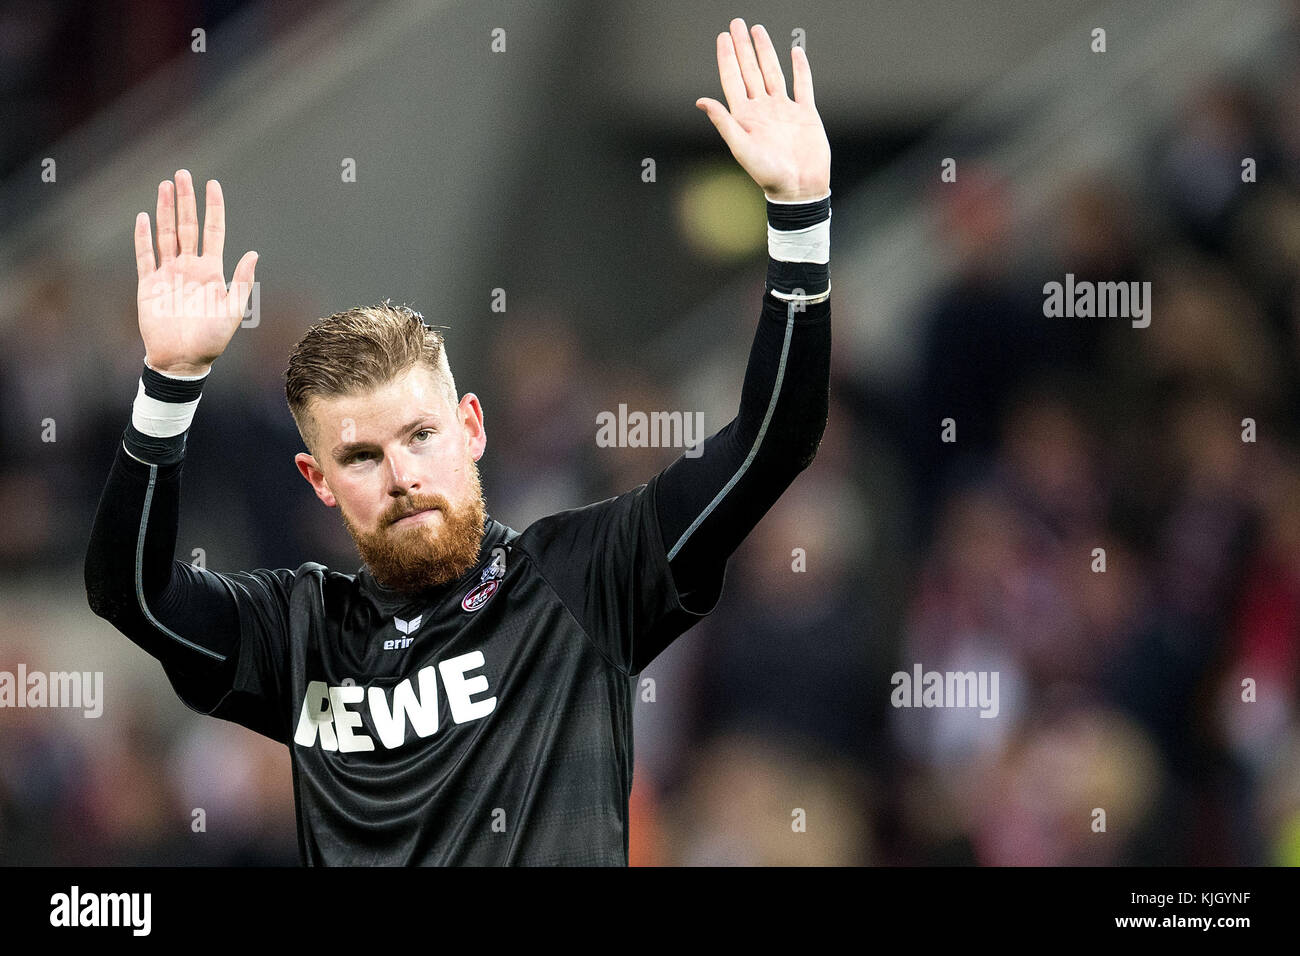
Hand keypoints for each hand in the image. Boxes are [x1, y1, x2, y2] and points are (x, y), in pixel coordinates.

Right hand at [134, 169, 258, 374]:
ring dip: (166, 210)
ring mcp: (168, 274)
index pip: (213, 232)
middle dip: (186, 200)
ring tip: (165, 186)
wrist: (183, 360)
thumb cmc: (211, 340)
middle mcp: (190, 268)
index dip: (213, 208)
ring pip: (166, 234)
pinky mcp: (149, 284)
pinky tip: (144, 218)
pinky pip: (145, 256)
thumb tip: (253, 252)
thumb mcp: (232, 310)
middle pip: (187, 226)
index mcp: (212, 272)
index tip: (213, 184)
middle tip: (183, 173)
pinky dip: (143, 237)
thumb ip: (241, 281)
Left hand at [696, 19, 830, 201]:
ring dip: (766, 51)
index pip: (733, 79)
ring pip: (773, 72)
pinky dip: (800, 68)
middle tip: (737, 23)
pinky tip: (795, 52)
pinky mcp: (805, 113)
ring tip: (758, 31)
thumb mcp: (741, 148)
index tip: (723, 37)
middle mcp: (762, 109)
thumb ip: (723, 123)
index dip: (727, 57)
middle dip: (743, 47)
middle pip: (750, 70)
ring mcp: (784, 109)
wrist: (799, 188)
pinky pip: (802, 85)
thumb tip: (701, 101)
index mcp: (745, 116)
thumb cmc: (769, 175)